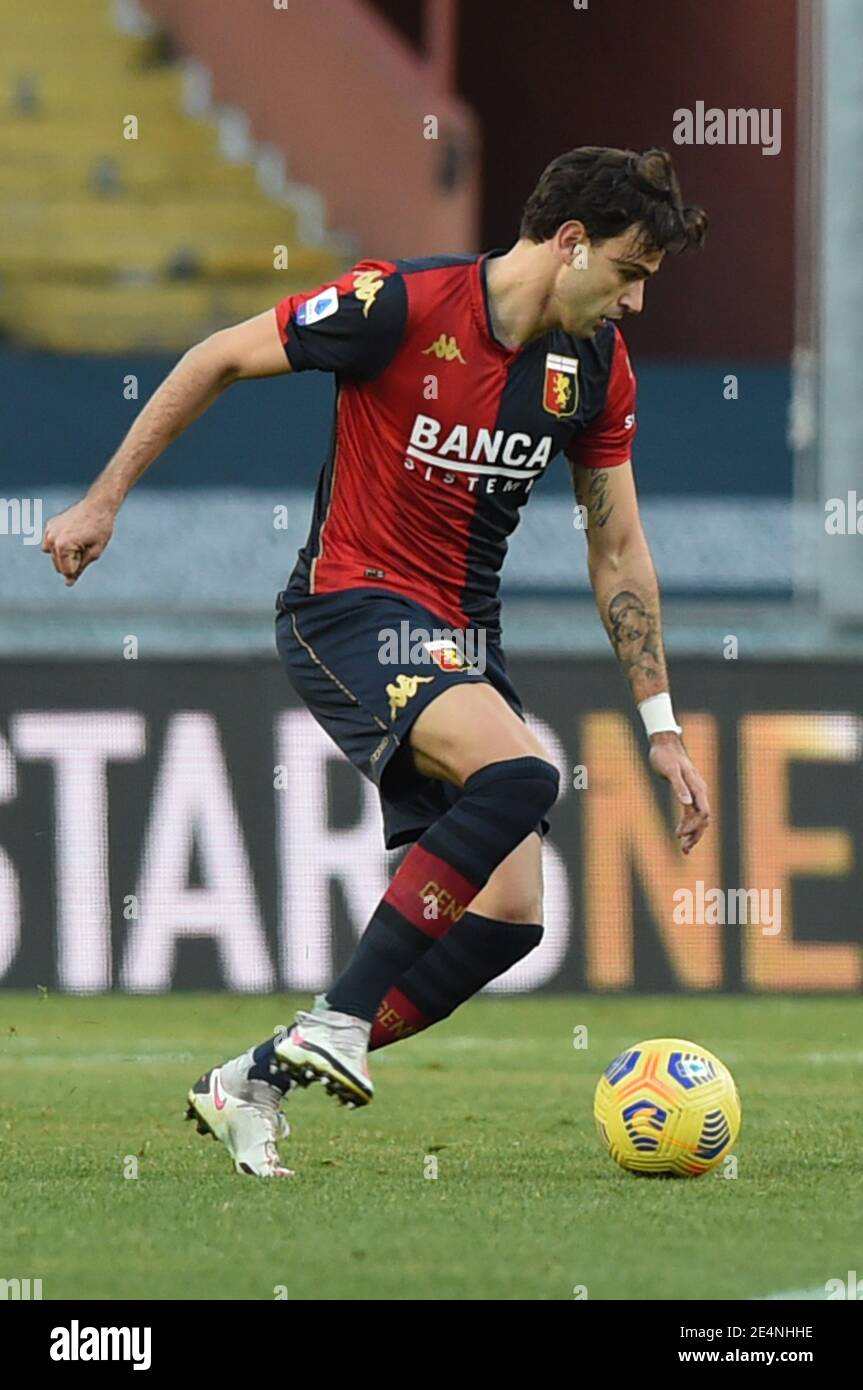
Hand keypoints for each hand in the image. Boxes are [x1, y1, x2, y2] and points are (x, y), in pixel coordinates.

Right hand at [41, 495, 116, 585]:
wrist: (98, 505)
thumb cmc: (100, 529)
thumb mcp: (94, 553)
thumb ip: (79, 568)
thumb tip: (68, 583)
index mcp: (63, 546)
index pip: (67, 571)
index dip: (80, 568)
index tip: (88, 554)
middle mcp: (52, 539)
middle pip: (58, 566)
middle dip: (72, 562)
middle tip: (86, 546)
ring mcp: (49, 532)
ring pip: (53, 557)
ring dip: (65, 555)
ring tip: (80, 541)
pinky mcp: (50, 526)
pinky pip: (51, 544)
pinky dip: (60, 545)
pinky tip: (73, 536)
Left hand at [648, 732, 710, 854]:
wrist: (664, 744)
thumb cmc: (665, 756)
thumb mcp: (670, 770)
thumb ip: (678, 786)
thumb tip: (687, 804)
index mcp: (698, 787)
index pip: (703, 812)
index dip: (694, 826)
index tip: (679, 835)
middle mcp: (700, 791)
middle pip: (704, 819)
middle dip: (695, 835)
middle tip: (684, 850)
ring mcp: (695, 793)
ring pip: (699, 818)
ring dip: (693, 834)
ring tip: (684, 850)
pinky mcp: (688, 793)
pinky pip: (692, 813)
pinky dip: (688, 825)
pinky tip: (681, 835)